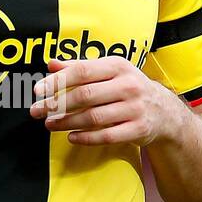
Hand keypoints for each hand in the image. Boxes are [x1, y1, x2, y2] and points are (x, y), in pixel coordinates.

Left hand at [29, 55, 185, 145]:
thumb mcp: (109, 71)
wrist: (164, 111)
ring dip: (67, 122)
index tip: (37, 90)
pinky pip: (106, 136)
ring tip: (49, 124)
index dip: (57, 81)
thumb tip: (51, 64)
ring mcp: (135, 108)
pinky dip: (86, 138)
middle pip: (85, 96)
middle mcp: (128, 85)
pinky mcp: (138, 129)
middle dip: (56, 104)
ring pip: (93, 117)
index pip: (82, 71)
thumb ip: (80, 67)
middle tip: (36, 111)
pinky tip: (71, 137)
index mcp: (118, 66)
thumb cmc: (128, 87)